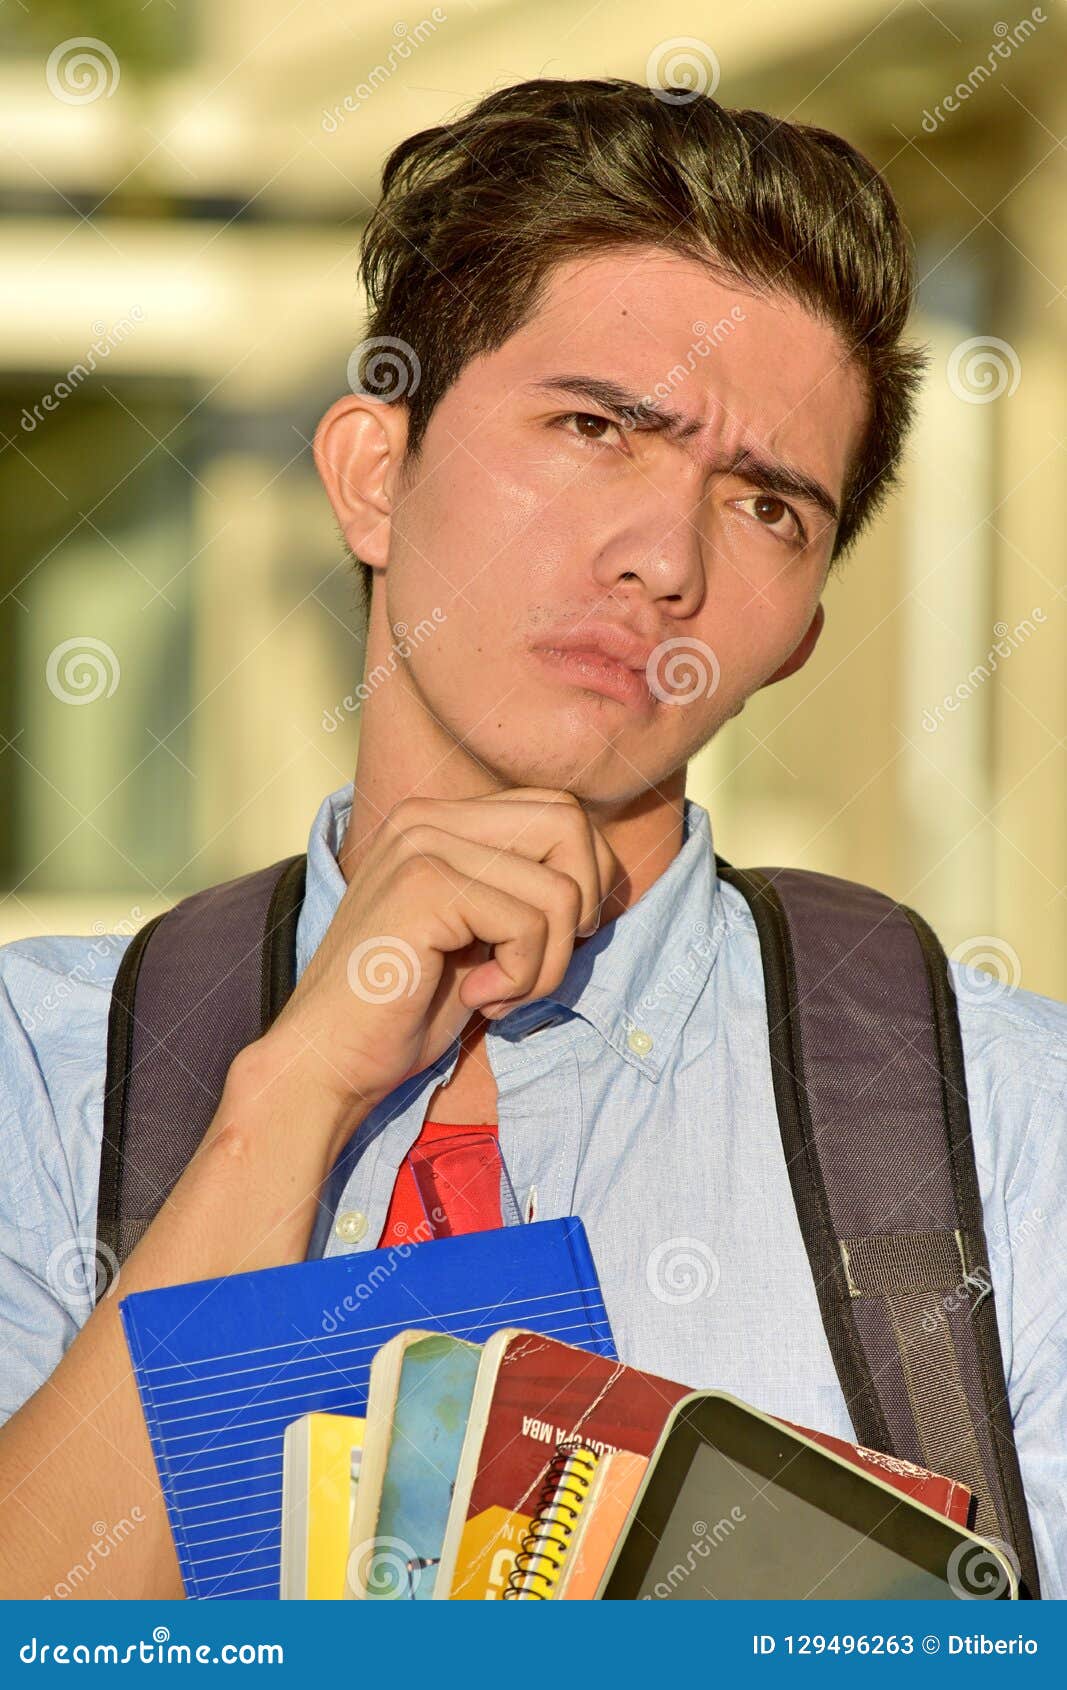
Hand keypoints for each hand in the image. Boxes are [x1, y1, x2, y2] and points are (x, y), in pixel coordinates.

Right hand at [252, 788, 619, 1119]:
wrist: (328, 1063)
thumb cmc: (407, 1010)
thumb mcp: (480, 934)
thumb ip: (525, 887)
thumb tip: (607, 873)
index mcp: (438, 819)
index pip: (558, 810)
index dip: (584, 877)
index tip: (549, 942)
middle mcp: (425, 816)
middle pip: (569, 824)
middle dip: (580, 908)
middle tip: (535, 966)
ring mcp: (421, 846)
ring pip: (560, 889)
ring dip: (548, 963)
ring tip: (498, 993)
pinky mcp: (423, 886)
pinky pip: (531, 925)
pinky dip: (521, 979)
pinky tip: (476, 998)